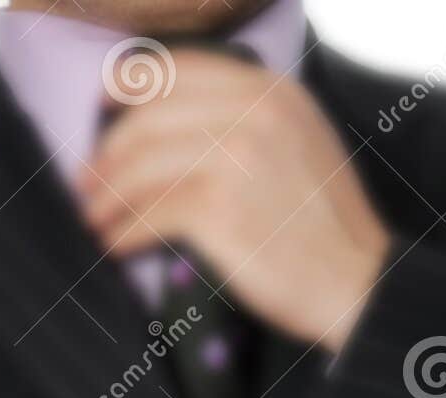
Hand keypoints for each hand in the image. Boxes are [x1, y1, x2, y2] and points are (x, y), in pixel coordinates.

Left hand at [80, 50, 391, 352]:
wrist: (357, 280)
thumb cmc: (325, 226)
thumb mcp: (299, 142)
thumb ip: (249, 119)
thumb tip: (176, 122)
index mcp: (270, 89)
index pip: (177, 70)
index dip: (127, 87)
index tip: (102, 110)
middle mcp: (252, 112)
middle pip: (148, 118)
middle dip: (107, 154)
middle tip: (88, 184)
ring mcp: (235, 158)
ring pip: (141, 166)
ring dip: (106, 197)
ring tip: (94, 220)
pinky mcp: (220, 210)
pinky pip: (148, 214)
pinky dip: (122, 232)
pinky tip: (113, 246)